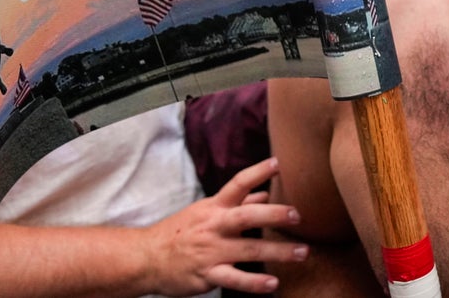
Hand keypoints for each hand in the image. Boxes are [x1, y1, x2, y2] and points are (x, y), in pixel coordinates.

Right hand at [142, 157, 307, 295]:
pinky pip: (234, 279)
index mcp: (214, 208)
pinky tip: (272, 284)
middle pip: (246, 216)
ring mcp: (211, 251)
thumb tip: (265, 193)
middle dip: (273, 215)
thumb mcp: (206, 211)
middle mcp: (214, 227)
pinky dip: (254, 283)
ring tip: (302, 252)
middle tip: (297, 215)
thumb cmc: (180, 232)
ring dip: (278, 252)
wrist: (145, 259)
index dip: (257, 172)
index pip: (237, 184)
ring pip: (248, 250)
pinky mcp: (207, 275)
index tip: (279, 163)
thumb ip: (238, 202)